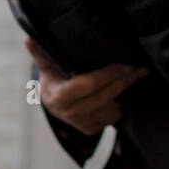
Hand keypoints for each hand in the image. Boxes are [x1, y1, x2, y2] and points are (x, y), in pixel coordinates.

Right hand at [26, 38, 148, 135]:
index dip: (109, 74)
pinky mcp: (90, 130)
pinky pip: (112, 117)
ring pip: (112, 108)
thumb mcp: (46, 64)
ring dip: (123, 93)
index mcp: (59, 96)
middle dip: (124, 81)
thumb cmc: (53, 78)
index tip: (126, 64)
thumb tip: (28, 38)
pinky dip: (118, 105)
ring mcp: (80, 124)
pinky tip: (118, 94)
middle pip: (105, 95)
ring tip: (131, 77)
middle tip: (140, 68)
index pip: (89, 84)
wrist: (51, 102)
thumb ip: (41, 52)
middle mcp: (69, 113)